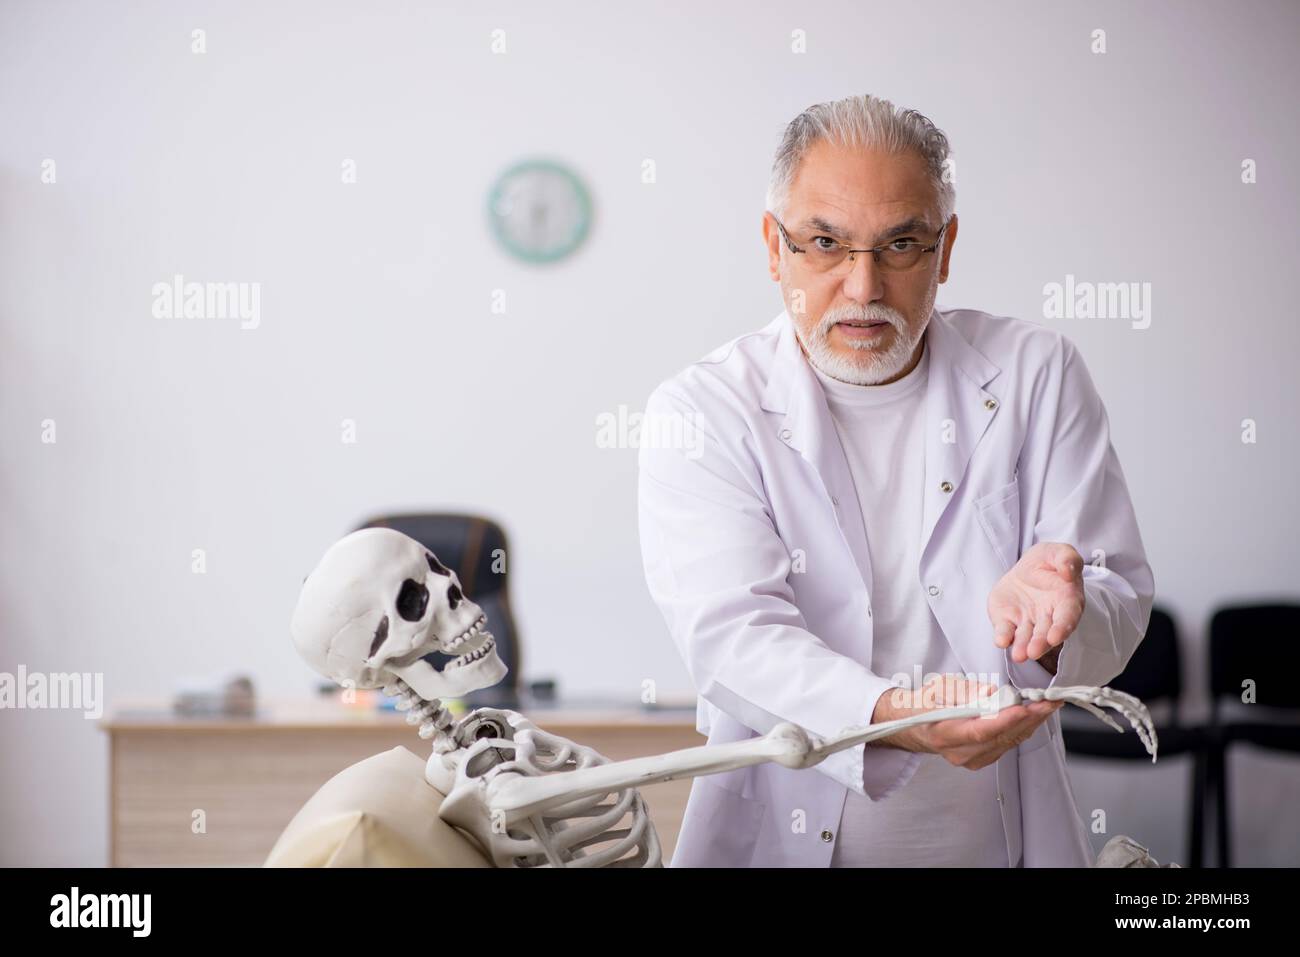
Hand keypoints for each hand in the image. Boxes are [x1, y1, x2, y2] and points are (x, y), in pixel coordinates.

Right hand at [871, 675, 1061, 769]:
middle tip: (1049, 700)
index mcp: (943, 733)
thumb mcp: (939, 688)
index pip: (979, 731)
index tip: (1025, 707)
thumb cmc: (925, 703)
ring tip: (1048, 704)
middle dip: (1029, 718)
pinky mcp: (982, 760)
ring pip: (1008, 742)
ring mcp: (971, 760)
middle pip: (1000, 738)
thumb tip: (991, 693)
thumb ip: (965, 691)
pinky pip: (1007, 744)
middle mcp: (959, 753)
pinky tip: (1033, 715)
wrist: (914, 726)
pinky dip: (1022, 729)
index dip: (1005, 720)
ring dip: (1031, 723)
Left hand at [988, 541, 1084, 666]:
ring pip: (1026, 637)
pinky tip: (1000, 641)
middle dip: (1040, 643)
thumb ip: (1067, 558)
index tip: (1055, 637)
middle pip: (1045, 633)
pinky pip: (1006, 630)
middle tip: (1032, 652)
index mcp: (1067, 600)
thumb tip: (1069, 571)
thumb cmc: (1050, 561)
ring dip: (1022, 646)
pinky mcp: (1008, 620)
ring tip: (1019, 656)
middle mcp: (1048, 616)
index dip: (1062, 628)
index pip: (1067, 617)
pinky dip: (1003, 636)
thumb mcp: (1059, 552)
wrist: (1027, 566)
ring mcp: (1028, 620)